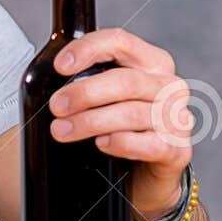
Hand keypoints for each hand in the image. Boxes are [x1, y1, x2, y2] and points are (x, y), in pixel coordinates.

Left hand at [47, 26, 192, 218]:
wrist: (147, 178)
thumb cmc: (123, 128)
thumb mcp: (107, 98)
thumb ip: (89, 80)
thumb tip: (44, 79)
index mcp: (152, 63)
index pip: (120, 42)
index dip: (88, 49)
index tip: (61, 66)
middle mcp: (169, 86)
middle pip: (125, 81)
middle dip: (84, 93)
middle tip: (56, 107)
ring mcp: (177, 119)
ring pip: (132, 113)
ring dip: (91, 121)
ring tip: (62, 130)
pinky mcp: (177, 150)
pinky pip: (148, 143)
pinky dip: (121, 143)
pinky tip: (101, 144)